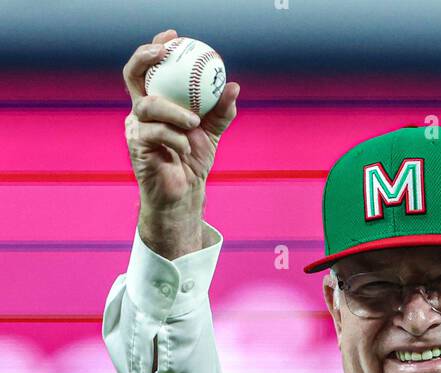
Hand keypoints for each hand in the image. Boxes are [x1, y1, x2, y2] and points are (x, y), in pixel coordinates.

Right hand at [122, 29, 239, 213]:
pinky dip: (174, 138)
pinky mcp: (137, 147)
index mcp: (156, 100)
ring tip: (194, 122)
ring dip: (173, 110)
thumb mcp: (212, 132)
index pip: (150, 68)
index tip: (173, 37)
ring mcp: (136, 128)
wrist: (184, 194)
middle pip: (132, 74)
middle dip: (144, 58)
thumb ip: (221, 110)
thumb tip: (233, 86)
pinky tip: (186, 148)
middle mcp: (141, 110)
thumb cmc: (194, 160)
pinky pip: (154, 134)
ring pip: (147, 106)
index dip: (155, 47)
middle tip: (163, 54)